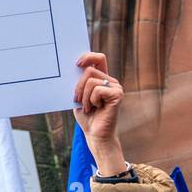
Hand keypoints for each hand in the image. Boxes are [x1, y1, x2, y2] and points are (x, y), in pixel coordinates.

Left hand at [72, 52, 127, 173]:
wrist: (95, 135)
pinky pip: (97, 90)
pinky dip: (91, 101)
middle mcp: (111, 81)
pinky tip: (95, 109)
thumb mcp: (78, 96)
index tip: (77, 63)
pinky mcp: (117, 95)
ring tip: (88, 107)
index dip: (88, 56)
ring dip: (84, 97)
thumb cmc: (86, 117)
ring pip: (91, 81)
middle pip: (89, 70)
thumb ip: (79, 83)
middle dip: (78, 85)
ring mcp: (116, 87)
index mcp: (102, 79)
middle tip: (77, 99)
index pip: (99, 58)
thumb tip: (73, 69)